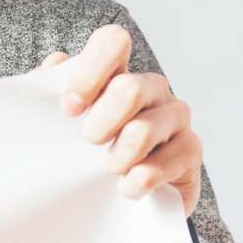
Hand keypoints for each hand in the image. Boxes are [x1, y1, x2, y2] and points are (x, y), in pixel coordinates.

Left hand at [37, 23, 202, 215]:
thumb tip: (55, 62)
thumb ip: (51, 90)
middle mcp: (151, 88)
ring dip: (117, 157)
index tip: (69, 109)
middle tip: (90, 142)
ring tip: (109, 169)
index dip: (89, 72)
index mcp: (118, 73)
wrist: (121, 199)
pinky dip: (137, 182)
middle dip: (100, 123)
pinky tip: (128, 188)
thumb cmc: (89, 152)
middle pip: (129, 89)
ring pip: (142, 130)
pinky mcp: (191, 150)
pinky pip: (162, 165)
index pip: (113, 42)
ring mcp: (175, 116)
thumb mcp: (62, 122)